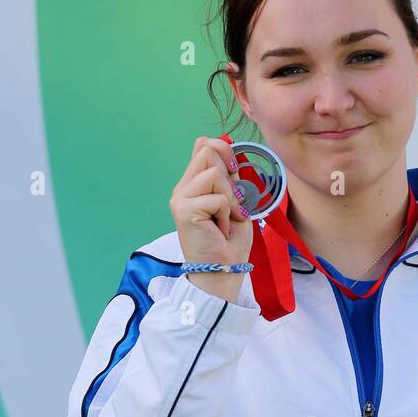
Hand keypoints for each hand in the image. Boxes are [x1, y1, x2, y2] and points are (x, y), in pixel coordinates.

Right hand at [168, 136, 254, 288]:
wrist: (223, 271)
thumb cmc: (230, 242)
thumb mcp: (235, 201)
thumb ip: (230, 178)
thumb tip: (231, 150)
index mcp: (193, 184)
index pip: (203, 145)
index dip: (224, 151)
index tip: (236, 173)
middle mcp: (183, 188)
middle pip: (208, 151)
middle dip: (230, 177)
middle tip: (231, 205)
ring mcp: (180, 198)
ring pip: (214, 173)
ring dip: (230, 198)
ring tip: (226, 219)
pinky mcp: (184, 210)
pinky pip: (217, 198)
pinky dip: (227, 214)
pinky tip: (221, 230)